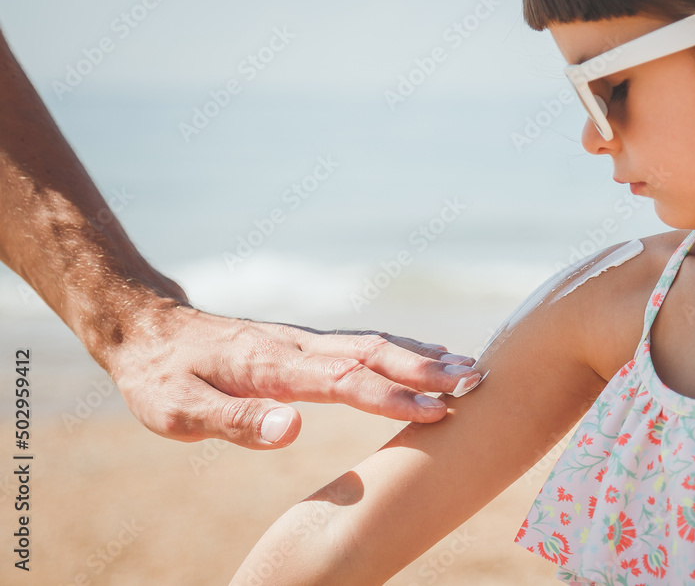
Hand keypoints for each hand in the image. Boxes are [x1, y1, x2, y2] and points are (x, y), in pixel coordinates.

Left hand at [103, 300, 481, 448]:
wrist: (150, 330)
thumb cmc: (163, 377)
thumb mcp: (178, 411)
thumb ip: (236, 420)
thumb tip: (293, 431)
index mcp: (273, 366)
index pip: (344, 380)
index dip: (392, 395)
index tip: (437, 409)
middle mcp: (299, 346)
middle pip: (373, 354)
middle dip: (427, 368)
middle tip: (477, 377)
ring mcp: (305, 341)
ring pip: (374, 343)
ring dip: (422, 354)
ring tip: (469, 365)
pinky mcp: (306, 343)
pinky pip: (363, 342)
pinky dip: (401, 347)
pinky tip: (424, 354)